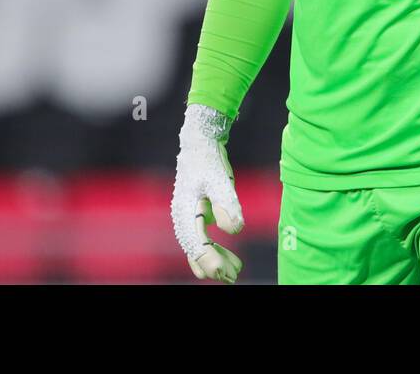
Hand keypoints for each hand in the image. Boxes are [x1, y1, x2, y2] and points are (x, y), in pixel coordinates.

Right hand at [171, 104, 244, 281]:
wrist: (201, 143)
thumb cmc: (209, 161)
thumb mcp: (220, 180)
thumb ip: (227, 204)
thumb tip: (235, 230)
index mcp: (184, 211)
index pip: (196, 244)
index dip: (210, 261)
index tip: (226, 272)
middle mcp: (183, 218)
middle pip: (195, 251)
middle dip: (213, 266)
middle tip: (233, 276)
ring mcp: (189, 218)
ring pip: (199, 248)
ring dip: (216, 260)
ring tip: (236, 270)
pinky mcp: (197, 216)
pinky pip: (203, 241)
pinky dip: (215, 251)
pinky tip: (230, 259)